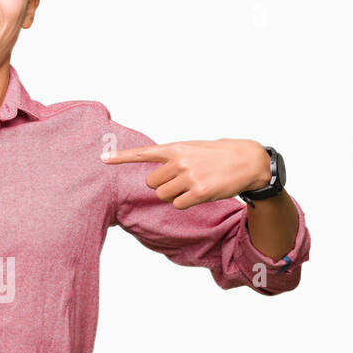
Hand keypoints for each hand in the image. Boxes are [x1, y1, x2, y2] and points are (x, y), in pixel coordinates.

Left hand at [100, 138, 269, 208]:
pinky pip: (178, 204)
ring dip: (174, 196)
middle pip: (151, 183)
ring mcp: (189, 177)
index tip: (103, 159)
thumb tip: (159, 169)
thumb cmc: (221, 154)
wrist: (249, 161)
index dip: (121, 157)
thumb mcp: (195, 147)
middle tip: (181, 181)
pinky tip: (200, 193)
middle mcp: (180, 161)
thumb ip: (175, 156)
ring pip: (163, 196)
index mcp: (176, 148)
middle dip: (162, 186)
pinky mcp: (199, 192)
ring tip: (193, 186)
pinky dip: (186, 203)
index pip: (143, 153)